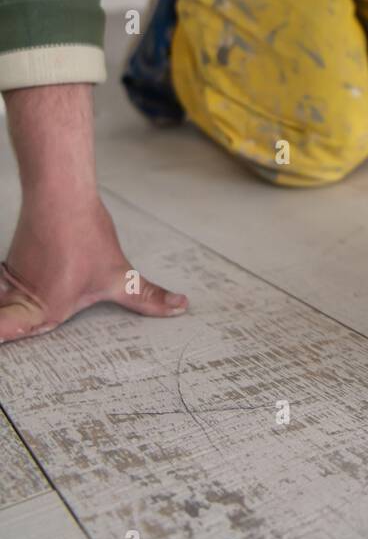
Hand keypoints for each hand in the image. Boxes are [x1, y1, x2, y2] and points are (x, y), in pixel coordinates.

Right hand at [0, 193, 187, 342]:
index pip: (10, 332)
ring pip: (6, 303)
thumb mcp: (119, 275)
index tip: (0, 342)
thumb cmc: (84, 235)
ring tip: (13, 322)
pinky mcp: (10, 264)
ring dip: (10, 309)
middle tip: (13, 333)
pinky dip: (9, 291)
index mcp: (48, 310)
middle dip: (10, 327)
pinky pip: (5, 285)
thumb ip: (146, 298)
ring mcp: (13, 280)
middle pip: (8, 321)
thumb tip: (179, 307)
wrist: (60, 196)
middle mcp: (24, 300)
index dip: (5, 334)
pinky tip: (16, 290)